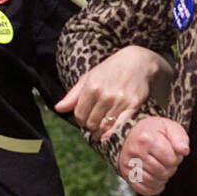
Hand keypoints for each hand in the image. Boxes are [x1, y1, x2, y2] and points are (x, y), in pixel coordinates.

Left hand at [55, 45, 173, 140]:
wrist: (138, 62)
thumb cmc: (110, 69)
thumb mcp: (89, 78)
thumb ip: (73, 95)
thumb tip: (58, 109)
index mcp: (92, 87)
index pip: (79, 115)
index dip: (81, 120)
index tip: (85, 118)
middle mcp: (105, 95)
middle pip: (91, 123)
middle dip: (91, 126)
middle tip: (95, 123)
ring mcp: (120, 101)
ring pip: (104, 127)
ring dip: (101, 131)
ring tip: (101, 128)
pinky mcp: (133, 106)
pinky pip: (120, 126)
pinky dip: (112, 133)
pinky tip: (110, 133)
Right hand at [117, 116, 188, 195]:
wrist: (134, 132)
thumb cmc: (155, 131)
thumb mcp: (170, 127)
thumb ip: (180, 138)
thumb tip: (184, 151)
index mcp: (146, 139)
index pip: (169, 159)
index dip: (176, 159)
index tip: (173, 154)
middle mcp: (135, 152)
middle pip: (161, 172)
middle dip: (169, 169)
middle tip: (168, 162)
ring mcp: (128, 164)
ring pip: (152, 182)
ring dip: (162, 179)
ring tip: (163, 169)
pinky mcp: (126, 174)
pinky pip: (142, 189)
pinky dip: (153, 188)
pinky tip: (157, 181)